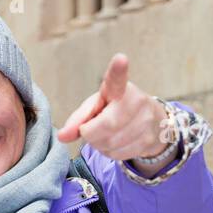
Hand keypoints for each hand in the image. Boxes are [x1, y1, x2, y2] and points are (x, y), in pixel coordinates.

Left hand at [56, 53, 175, 161]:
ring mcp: (145, 121)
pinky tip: (115, 142)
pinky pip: (118, 154)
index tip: (120, 59)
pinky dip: (110, 152)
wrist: (150, 123)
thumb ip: (77, 120)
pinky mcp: (149, 140)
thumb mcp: (95, 107)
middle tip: (91, 129)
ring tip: (105, 134)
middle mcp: (136, 101)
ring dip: (100, 144)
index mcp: (119, 88)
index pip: (117, 80)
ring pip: (111, 143)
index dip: (118, 70)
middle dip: (92, 133)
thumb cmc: (114, 111)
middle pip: (107, 125)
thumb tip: (62, 136)